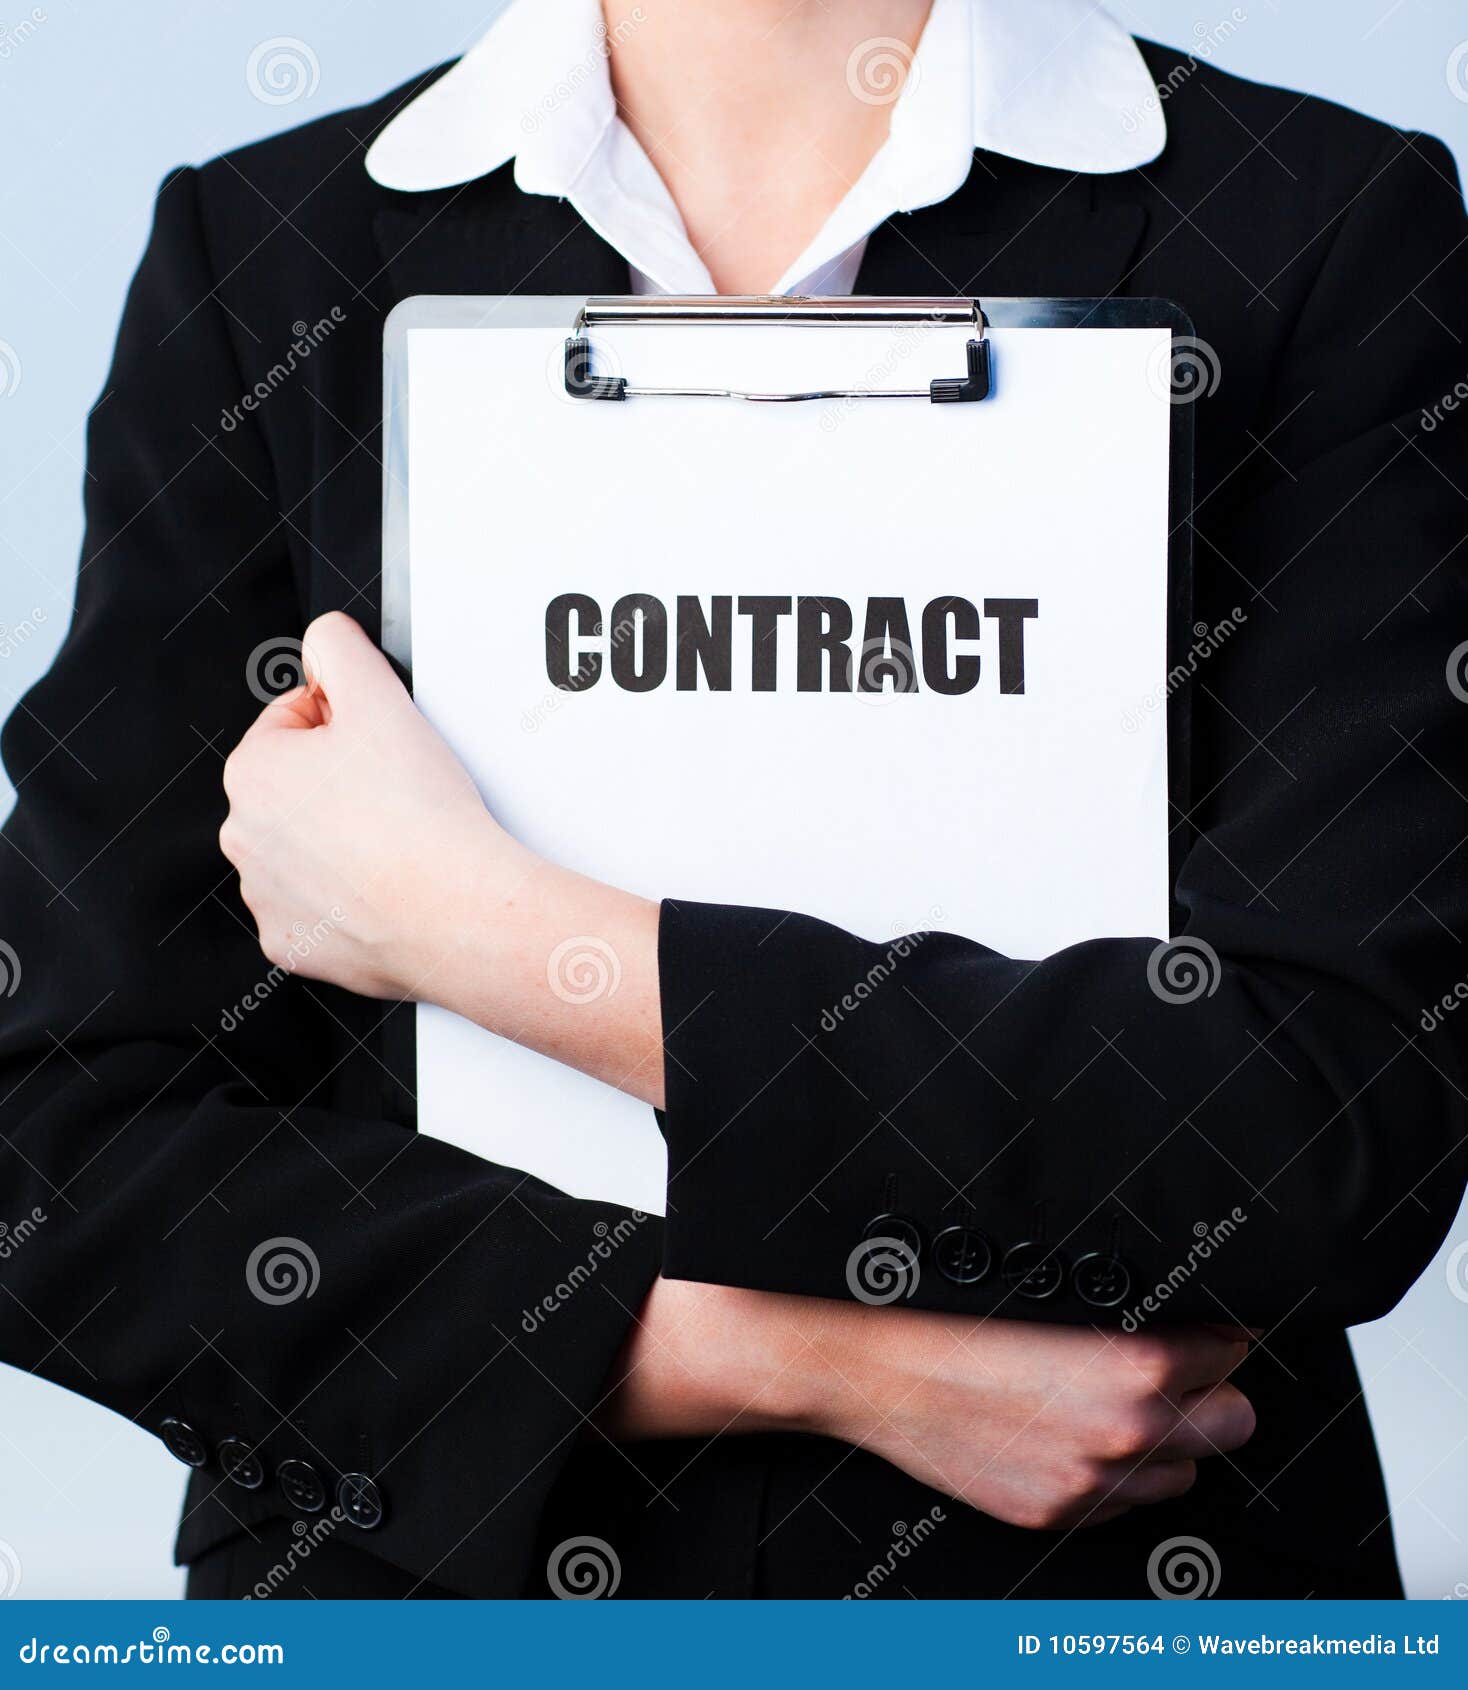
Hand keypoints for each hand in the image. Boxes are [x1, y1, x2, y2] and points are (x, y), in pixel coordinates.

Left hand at [220, 613, 664, 1101]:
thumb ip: (340, 645)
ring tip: (397, 841)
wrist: (455, 911)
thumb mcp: (380, 696)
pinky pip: (319, 908)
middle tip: (398, 793)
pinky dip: (350, 897)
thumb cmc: (420, 818)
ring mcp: (267, 897)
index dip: (349, 723)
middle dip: (343, 784)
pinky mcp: (295, 944)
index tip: (384, 747)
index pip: (295, 721)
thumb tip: (324, 638)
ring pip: (309, 848)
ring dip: (345, 839)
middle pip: (299, 788)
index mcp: (252, 772)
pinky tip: (387, 886)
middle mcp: (243, 837)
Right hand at [600, 1278, 1254, 1530]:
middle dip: (1208, 1383)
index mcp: (1128, 1365)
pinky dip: (1120, 1469)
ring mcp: (1088, 1482)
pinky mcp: (1053, 1511)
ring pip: (1188, 1468)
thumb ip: (1133, 1295)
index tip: (1210, 1315)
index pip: (1235, 1348)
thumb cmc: (941, 1310)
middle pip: (1234, 1417)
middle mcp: (1120, 1433)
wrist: (863, 1361)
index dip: (1222, 1323)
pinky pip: (1129, 1502)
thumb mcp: (1048, 1281)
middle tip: (1175, 1355)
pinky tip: (1081, 1427)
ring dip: (1168, 1432)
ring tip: (1121, 1394)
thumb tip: (1190, 1299)